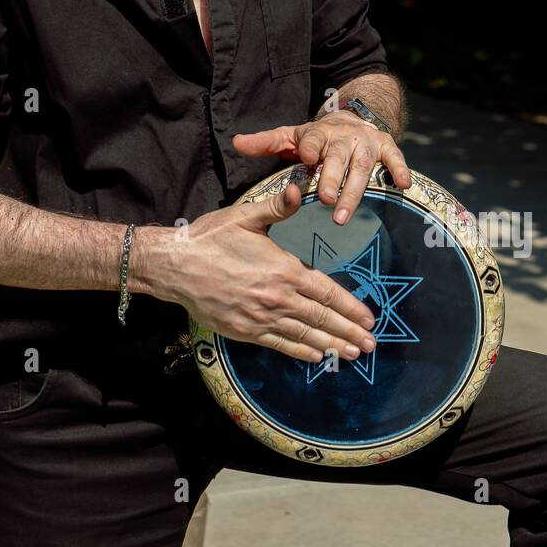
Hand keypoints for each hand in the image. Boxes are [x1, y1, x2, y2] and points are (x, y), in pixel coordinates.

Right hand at [148, 181, 377, 364]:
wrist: (174, 266)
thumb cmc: (210, 238)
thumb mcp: (246, 216)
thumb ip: (278, 207)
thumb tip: (302, 189)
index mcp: (282, 270)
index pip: (326, 292)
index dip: (350, 307)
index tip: (368, 318)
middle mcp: (277, 298)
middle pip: (321, 318)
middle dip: (349, 332)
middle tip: (371, 345)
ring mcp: (261, 318)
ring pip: (304, 335)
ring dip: (331, 346)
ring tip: (352, 354)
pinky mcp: (245, 331)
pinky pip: (279, 344)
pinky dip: (300, 352)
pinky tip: (316, 357)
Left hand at [232, 112, 411, 225]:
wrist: (352, 118)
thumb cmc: (315, 138)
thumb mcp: (290, 137)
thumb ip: (265, 142)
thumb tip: (236, 142)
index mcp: (317, 134)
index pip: (312, 139)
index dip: (310, 147)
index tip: (306, 159)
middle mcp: (343, 137)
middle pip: (338, 157)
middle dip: (333, 178)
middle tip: (326, 201)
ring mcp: (366, 143)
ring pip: (362, 166)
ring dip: (355, 190)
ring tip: (343, 215)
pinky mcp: (386, 147)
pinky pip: (395, 158)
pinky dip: (400, 169)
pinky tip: (403, 185)